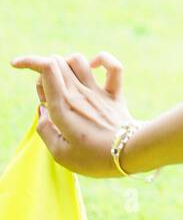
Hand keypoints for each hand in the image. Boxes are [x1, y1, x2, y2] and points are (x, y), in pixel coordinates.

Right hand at [9, 51, 136, 177]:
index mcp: (63, 106)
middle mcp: (80, 93)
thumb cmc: (94, 159)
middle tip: (46, 97)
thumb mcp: (60, 154)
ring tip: (64, 85)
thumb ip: (45, 130)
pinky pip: (113, 66)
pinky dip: (102, 60)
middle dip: (42, 72)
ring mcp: (98, 92)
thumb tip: (42, 110)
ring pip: (77, 60)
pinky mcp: (115, 95)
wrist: (130, 155)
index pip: (46, 68)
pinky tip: (94, 67)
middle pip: (57, 62)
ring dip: (64, 66)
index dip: (28, 61)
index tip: (16, 64)